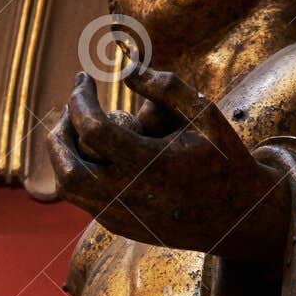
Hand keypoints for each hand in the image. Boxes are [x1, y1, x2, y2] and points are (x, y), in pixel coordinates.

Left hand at [47, 66, 289, 264]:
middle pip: (68, 166)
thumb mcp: (205, 114)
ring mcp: (122, 216)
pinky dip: (77, 169)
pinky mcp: (119, 226)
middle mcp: (131, 196)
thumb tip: (124, 69)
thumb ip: (166, 87)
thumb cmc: (222, 158)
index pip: (92, 130)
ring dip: (61, 153)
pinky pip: (83, 197)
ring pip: (68, 187)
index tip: (83, 77)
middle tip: (69, 106)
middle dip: (59, 130)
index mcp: (151, 165)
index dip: (79, 98)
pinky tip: (90, 148)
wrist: (236, 218)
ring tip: (70, 126)